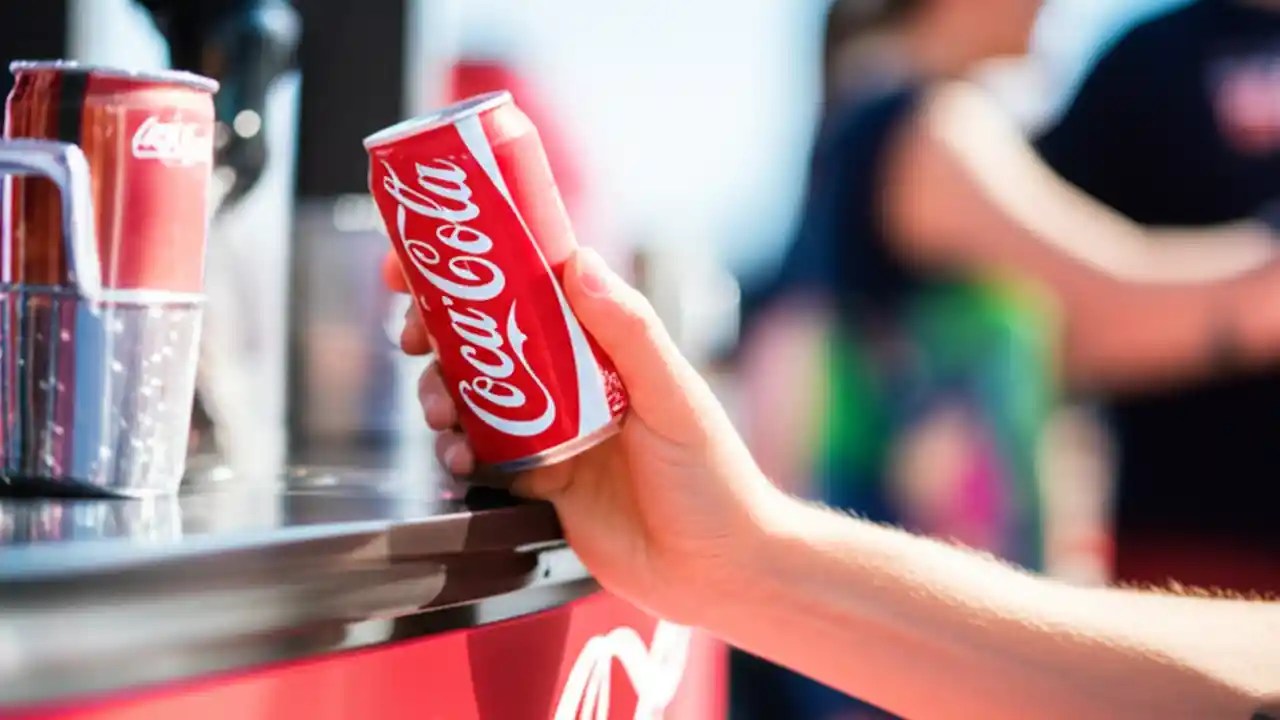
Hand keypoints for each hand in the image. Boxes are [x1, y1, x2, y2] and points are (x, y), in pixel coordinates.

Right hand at [399, 248, 780, 623]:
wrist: (714, 571)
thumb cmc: (713, 477)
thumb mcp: (673, 395)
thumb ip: (630, 331)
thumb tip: (578, 262)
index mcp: (606, 342)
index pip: (534, 283)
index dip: (478, 262)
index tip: (427, 254)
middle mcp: (573, 378)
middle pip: (488, 335)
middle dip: (437, 328)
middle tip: (411, 333)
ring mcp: (552, 428)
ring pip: (473, 394)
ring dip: (439, 393)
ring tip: (438, 411)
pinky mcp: (538, 479)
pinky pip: (482, 454)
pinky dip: (458, 451)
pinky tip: (459, 458)